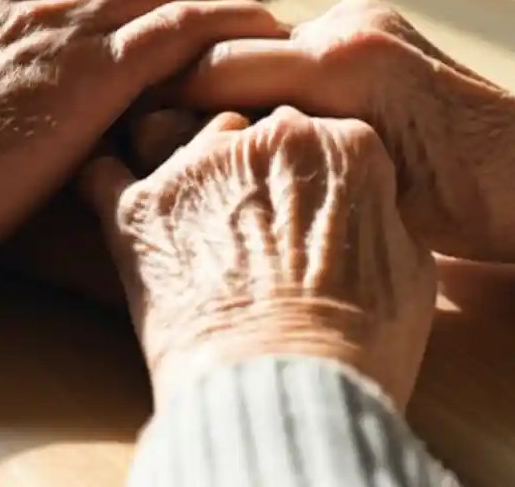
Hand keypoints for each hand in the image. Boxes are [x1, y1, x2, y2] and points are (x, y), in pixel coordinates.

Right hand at [0, 0, 284, 299]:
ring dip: (223, 13)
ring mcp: (56, 18)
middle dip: (186, 3)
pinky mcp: (89, 66)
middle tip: (238, 28)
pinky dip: (231, 34)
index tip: (170, 26)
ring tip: (270, 35)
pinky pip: (185, 32)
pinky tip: (267, 47)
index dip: (134, 1)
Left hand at [79, 107, 436, 407]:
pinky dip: (106, 179)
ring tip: (188, 204)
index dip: (311, 169)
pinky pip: (105, 170)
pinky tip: (108, 191)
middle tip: (248, 213)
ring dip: (184, 161)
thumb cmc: (359, 345)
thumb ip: (380, 213)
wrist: (282, 389)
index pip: (321, 130)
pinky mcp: (139, 206)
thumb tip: (366, 205)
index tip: (304, 201)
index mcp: (346, 145)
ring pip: (180, 129)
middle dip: (250, 160)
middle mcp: (270, 136)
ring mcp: (199, 165)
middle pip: (251, 124)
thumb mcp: (409, 273)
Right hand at [177, 0, 514, 290]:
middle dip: (192, 99)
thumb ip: (290, 171)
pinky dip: (272, 87)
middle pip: (235, 54)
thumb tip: (210, 176)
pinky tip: (260, 131)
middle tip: (154, 147)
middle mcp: (351, 27)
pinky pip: (299, 55)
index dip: (167, 108)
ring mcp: (366, 23)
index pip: (219, 69)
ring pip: (266, 53)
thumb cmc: (477, 206)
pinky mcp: (377, 35)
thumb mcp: (372, 203)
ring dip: (233, 94)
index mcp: (347, 61)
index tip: (131, 142)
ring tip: (201, 145)